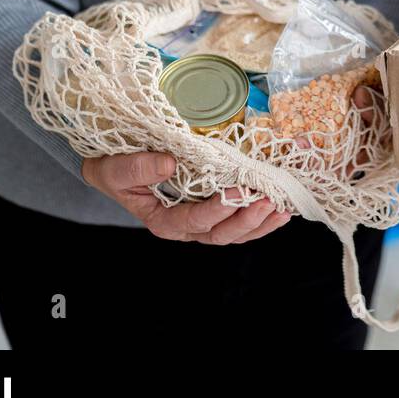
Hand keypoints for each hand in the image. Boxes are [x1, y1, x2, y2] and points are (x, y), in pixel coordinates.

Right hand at [82, 152, 290, 243]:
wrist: (116, 168)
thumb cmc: (115, 170)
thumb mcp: (115, 169)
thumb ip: (137, 169)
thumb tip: (169, 163)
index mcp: (164, 221)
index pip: (195, 221)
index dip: (219, 209)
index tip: (238, 192)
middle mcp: (187, 226)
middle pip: (222, 234)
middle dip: (248, 219)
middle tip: (269, 201)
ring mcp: (204, 221)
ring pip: (237, 233)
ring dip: (262, 222)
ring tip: (283, 207)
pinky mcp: (216, 210)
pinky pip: (242, 221)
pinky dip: (263, 216)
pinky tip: (282, 207)